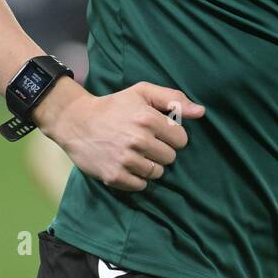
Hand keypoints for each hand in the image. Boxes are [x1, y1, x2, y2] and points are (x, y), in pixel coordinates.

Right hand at [34, 79, 205, 191]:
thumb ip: (173, 99)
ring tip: (137, 153)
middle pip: (170, 157)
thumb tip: (201, 112)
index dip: (173, 136)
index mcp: (148, 118)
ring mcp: (125, 160)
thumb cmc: (114, 105)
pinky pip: (141, 185)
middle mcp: (138, 140)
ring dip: (151, 165)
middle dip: (162, 150)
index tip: (160, 132)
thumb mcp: (143, 92)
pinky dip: (138, 178)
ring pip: (157, 172)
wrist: (76, 122)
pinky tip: (129, 165)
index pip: (181, 139)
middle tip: (146, 143)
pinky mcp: (114, 177)